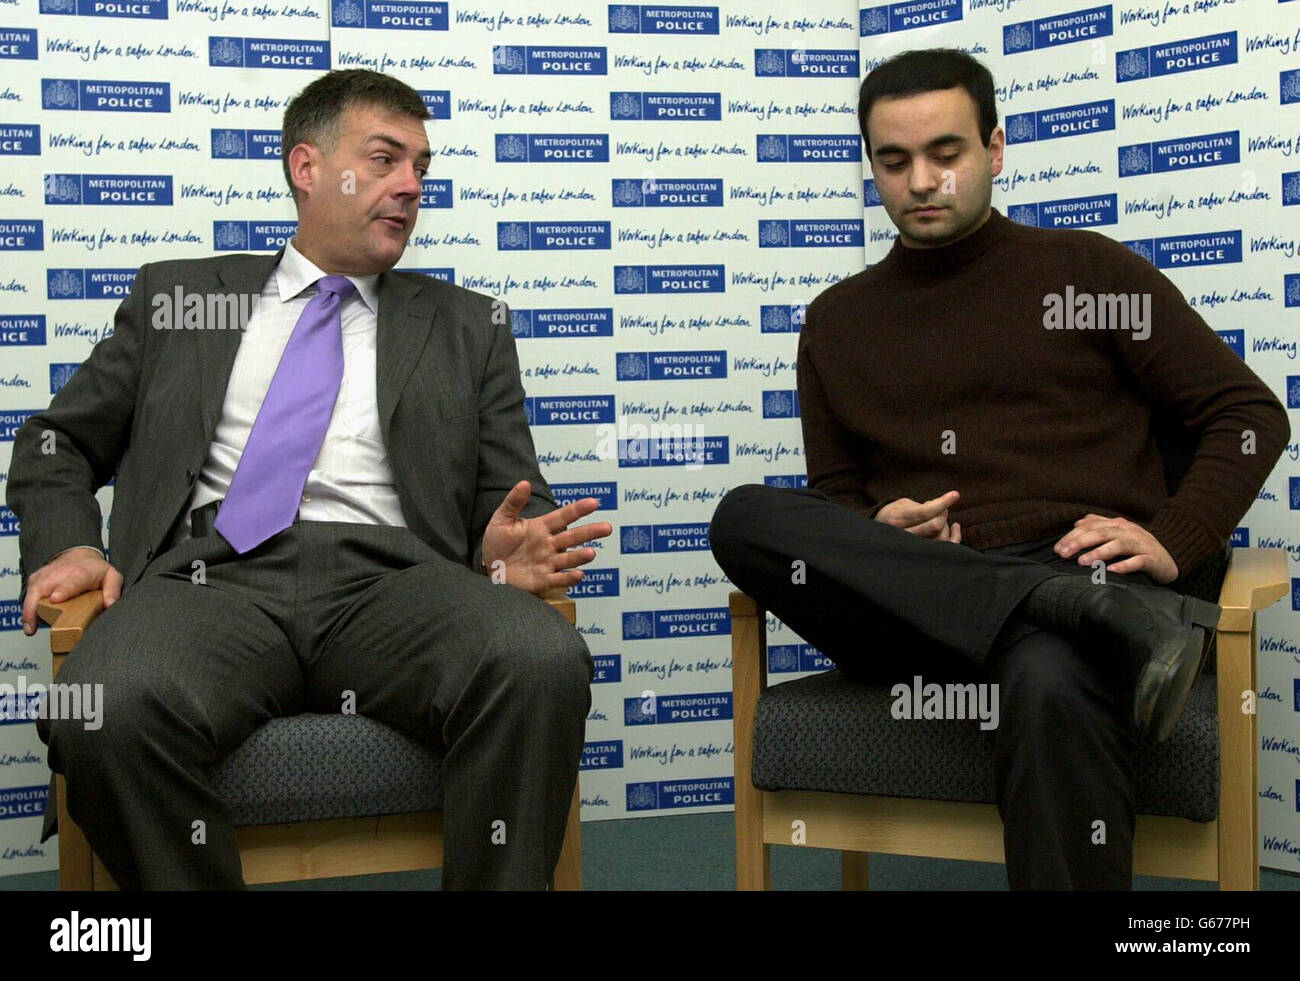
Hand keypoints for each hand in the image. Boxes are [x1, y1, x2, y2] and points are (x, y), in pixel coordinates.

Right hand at [20, 547, 121, 636]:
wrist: (80, 555)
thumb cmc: (95, 570)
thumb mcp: (111, 577)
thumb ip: (113, 590)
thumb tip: (110, 605)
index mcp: (80, 573)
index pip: (70, 582)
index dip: (63, 590)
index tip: (55, 598)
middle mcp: (59, 573)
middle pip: (43, 587)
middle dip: (36, 604)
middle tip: (33, 625)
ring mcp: (45, 575)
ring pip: (32, 591)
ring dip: (28, 609)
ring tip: (30, 628)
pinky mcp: (35, 579)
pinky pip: (28, 593)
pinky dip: (27, 607)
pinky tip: (29, 622)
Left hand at [481, 480, 612, 595]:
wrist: (488, 569)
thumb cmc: (497, 543)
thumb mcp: (502, 519)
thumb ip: (514, 502)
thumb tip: (524, 483)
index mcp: (541, 528)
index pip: (563, 516)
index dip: (578, 510)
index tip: (594, 502)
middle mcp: (549, 545)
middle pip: (572, 537)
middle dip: (590, 532)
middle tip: (607, 527)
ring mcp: (547, 563)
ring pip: (568, 559)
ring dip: (580, 556)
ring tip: (591, 553)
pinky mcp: (542, 581)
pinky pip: (557, 579)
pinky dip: (568, 578)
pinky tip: (578, 574)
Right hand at [875, 491, 961, 542]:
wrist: (880, 537)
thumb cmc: (894, 516)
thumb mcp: (902, 505)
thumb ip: (922, 506)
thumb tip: (943, 508)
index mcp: (896, 520)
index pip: (925, 513)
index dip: (942, 503)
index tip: (955, 494)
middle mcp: (903, 537)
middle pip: (935, 525)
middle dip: (943, 513)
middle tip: (941, 508)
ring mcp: (913, 550)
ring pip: (941, 538)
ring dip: (946, 525)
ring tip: (940, 518)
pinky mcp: (924, 557)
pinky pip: (946, 549)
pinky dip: (955, 537)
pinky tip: (955, 527)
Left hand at [1054, 513, 1177, 583]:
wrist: (1171, 555)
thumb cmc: (1138, 546)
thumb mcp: (1118, 533)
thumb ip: (1098, 525)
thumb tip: (1077, 523)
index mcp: (1117, 524)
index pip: (1091, 526)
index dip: (1072, 536)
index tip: (1057, 549)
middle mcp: (1128, 531)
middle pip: (1101, 533)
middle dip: (1080, 543)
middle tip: (1063, 554)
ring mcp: (1141, 544)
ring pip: (1119, 545)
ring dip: (1099, 553)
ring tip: (1082, 562)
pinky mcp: (1152, 559)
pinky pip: (1139, 561)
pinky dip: (1125, 565)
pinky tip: (1112, 571)